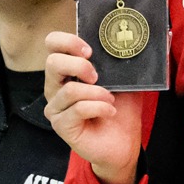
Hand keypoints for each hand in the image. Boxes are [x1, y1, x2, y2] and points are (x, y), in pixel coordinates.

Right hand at [42, 30, 143, 183]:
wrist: (124, 143)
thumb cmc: (120, 109)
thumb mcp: (122, 79)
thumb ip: (117, 61)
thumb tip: (130, 40)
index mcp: (67, 70)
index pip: (52, 44)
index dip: (67, 41)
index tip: (90, 50)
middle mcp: (55, 86)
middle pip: (52, 62)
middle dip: (79, 66)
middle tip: (98, 76)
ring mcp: (56, 107)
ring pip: (69, 90)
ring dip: (97, 93)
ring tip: (110, 99)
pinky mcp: (61, 125)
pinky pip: (78, 110)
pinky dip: (99, 108)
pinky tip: (110, 111)